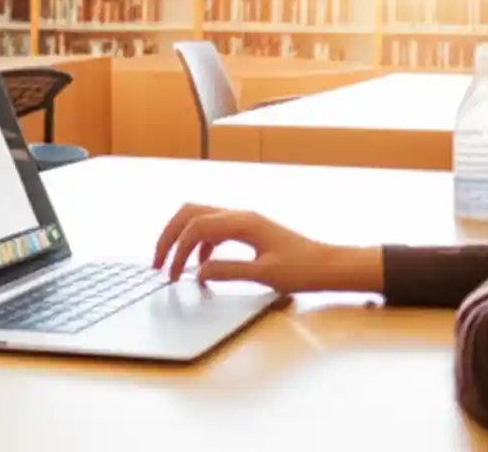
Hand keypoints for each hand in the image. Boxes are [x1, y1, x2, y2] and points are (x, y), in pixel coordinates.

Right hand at [152, 203, 383, 293]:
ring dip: (182, 237)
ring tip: (173, 263)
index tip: (170, 274)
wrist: (329, 265)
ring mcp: (244, 220)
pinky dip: (199, 242)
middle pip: (190, 213)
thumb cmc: (302, 270)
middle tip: (157, 261)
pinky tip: (202, 263)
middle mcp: (240, 215)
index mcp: (242, 223)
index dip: (177, 250)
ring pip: (200, 217)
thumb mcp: (264, 275)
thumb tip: (197, 272)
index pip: (196, 228)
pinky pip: (214, 227)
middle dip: (169, 235)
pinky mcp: (248, 229)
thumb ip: (228, 271)